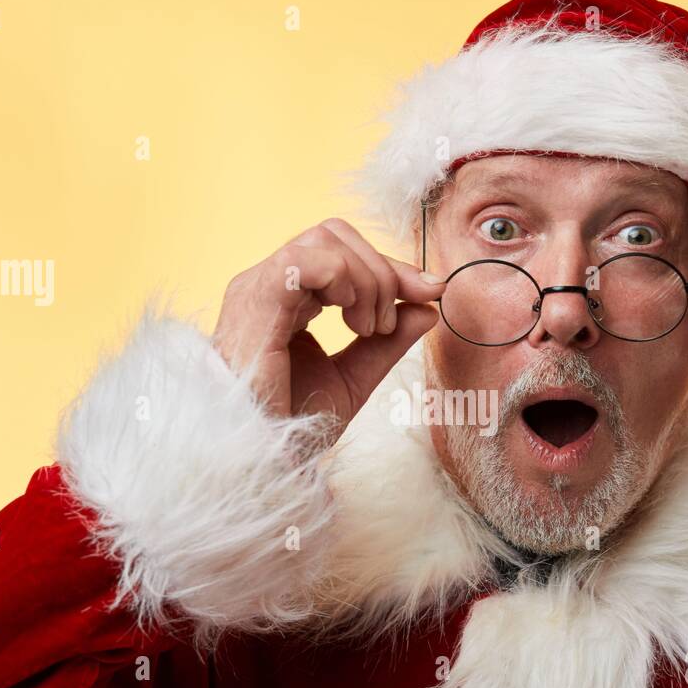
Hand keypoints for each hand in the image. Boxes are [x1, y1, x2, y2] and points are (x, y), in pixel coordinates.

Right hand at [212, 218, 442, 424]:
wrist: (260, 454)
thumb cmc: (292, 420)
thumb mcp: (354, 378)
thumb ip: (388, 342)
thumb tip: (429, 307)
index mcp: (289, 297)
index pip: (343, 253)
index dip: (392, 268)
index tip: (431, 291)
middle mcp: (271, 284)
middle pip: (336, 234)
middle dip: (381, 270)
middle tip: (385, 325)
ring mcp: (259, 287)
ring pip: (324, 239)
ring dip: (365, 279)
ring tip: (365, 329)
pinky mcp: (255, 299)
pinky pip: (304, 259)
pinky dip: (341, 278)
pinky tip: (347, 318)